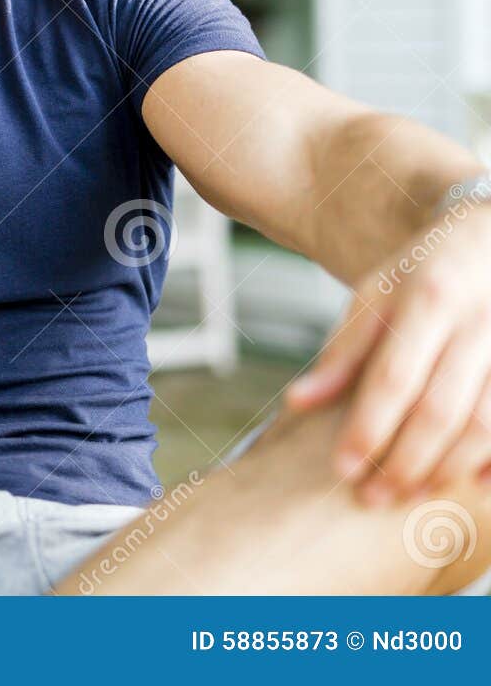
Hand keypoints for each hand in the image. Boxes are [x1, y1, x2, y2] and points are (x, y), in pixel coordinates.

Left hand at [284, 199, 490, 502]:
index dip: (368, 429)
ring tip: (411, 494)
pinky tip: (468, 485)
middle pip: (440, 410)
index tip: (344, 470)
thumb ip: (343, 352)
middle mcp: (479, 323)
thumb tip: (297, 403)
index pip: (393, 378)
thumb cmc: (426, 272)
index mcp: (428, 298)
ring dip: (447, 469)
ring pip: (484, 425)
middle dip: (404, 462)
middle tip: (373, 497)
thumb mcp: (375, 295)